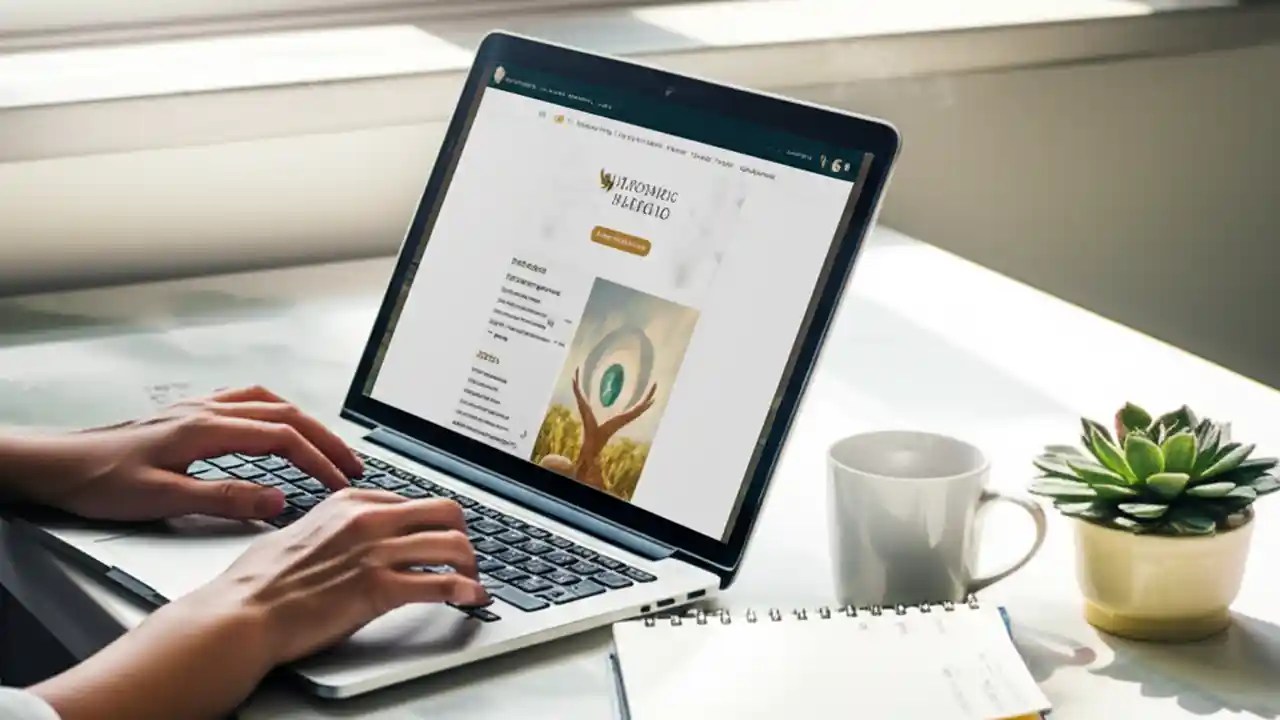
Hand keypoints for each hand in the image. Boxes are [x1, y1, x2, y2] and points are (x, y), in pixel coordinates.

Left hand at [8, 385, 361, 521]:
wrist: (58, 465)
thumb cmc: (101, 481)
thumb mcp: (164, 497)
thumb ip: (224, 498)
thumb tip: (276, 498)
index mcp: (207, 428)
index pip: (282, 437)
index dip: (319, 460)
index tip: (340, 483)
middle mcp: (207, 410)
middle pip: (285, 414)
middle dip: (325, 439)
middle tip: (352, 464)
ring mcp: (198, 408)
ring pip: (269, 403)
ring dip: (305, 422)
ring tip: (326, 444)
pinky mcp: (188, 415)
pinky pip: (246, 402)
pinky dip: (275, 413)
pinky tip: (275, 426)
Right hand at [199, 488, 487, 662]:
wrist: (243, 613)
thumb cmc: (259, 581)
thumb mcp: (299, 532)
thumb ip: (332, 527)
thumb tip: (347, 536)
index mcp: (349, 502)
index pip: (412, 501)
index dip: (432, 522)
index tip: (439, 536)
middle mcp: (369, 520)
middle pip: (445, 512)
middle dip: (463, 534)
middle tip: (466, 555)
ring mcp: (376, 551)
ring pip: (453, 545)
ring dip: (472, 565)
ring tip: (473, 581)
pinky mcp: (380, 587)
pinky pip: (441, 583)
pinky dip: (465, 591)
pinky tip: (472, 598)